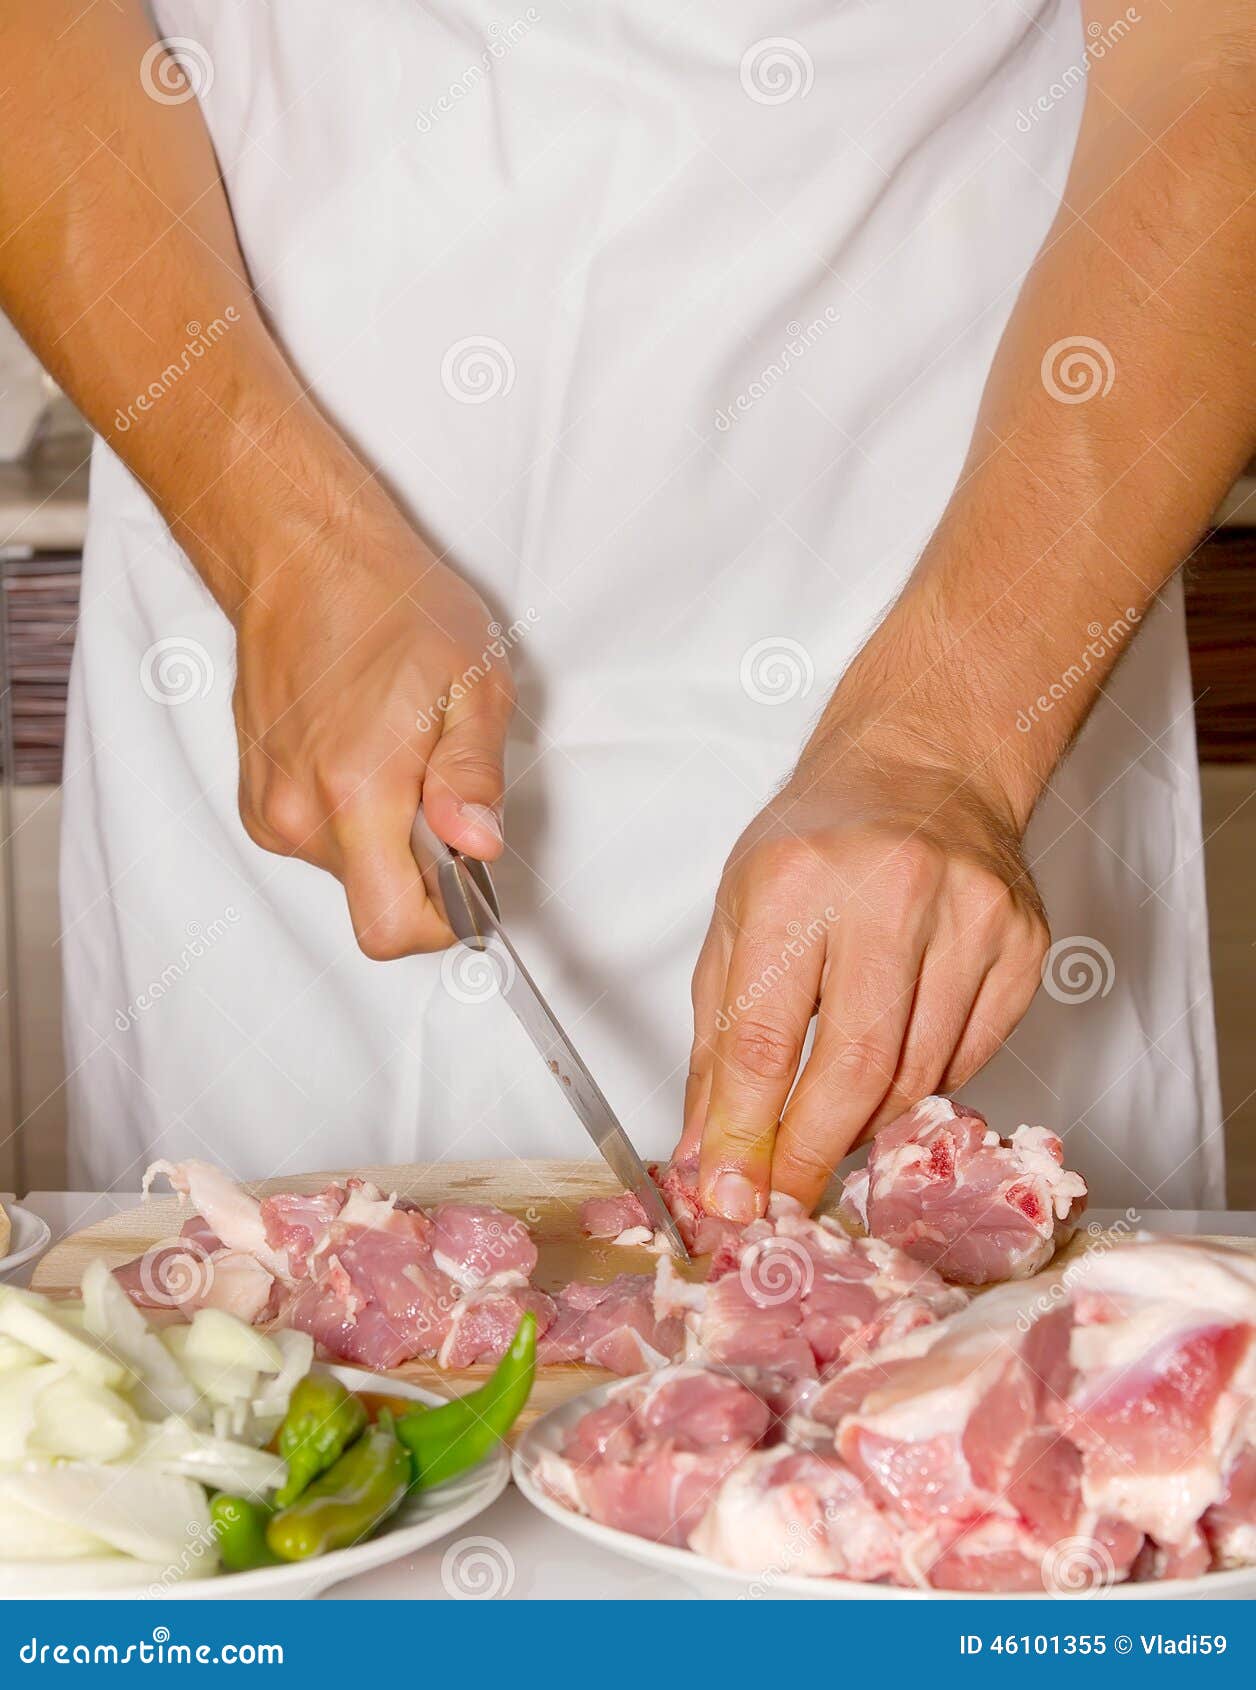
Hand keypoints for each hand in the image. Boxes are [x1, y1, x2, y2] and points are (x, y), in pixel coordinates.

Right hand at [232, 496, 512, 958]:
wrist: (305, 560)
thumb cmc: (389, 605)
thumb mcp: (472, 682)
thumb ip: (475, 776)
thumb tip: (479, 845)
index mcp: (355, 791)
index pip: (391, 927)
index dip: (443, 921)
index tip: (468, 879)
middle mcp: (299, 812)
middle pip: (375, 900)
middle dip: (422, 864)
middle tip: (438, 784)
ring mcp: (270, 809)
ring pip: (350, 872)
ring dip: (388, 834)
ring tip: (398, 752)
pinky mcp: (257, 800)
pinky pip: (322, 842)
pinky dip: (353, 816)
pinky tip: (363, 752)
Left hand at [679, 741, 1048, 1218]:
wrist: (924, 767)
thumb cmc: (818, 843)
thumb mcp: (737, 919)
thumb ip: (717, 1041)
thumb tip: (705, 1153)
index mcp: (796, 881)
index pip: (763, 1037)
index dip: (745, 1135)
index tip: (729, 1200)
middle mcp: (889, 892)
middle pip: (854, 1068)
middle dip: (812, 1154)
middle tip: (784, 1202)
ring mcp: (969, 917)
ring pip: (918, 1075)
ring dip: (865, 1123)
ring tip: (831, 1123)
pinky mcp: (1023, 944)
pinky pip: (970, 1058)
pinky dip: (922, 1086)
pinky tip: (894, 1065)